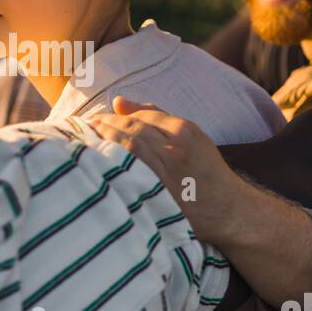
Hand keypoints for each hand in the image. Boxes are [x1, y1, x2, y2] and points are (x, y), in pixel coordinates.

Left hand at [86, 96, 239, 244]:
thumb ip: (156, 117)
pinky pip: (131, 173)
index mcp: (183, 129)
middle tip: (81, 131)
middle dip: (102, 127)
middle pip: (130, 129)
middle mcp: (175, 147)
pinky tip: (97, 166)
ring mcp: (168, 171)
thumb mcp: (190, 136)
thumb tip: (119, 101)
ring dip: (103, 144)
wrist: (230, 210)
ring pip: (128, 148)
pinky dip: (112, 166)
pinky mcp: (162, 193)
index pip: (137, 116)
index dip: (111, 117)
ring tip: (84, 146)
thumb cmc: (207, 172)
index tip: (93, 121)